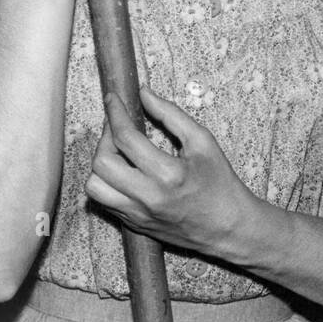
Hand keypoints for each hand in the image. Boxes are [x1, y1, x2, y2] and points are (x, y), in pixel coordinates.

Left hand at [84, 86, 255, 258]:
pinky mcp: (133, 225)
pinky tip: (124, 170)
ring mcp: (137, 214)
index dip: (115, 112)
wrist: (228, 227)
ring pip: (94, 187)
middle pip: (102, 164)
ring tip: (118, 151)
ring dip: (100, 163)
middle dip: (104, 138)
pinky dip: (107, 181)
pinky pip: (104, 201)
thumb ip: (171, 114)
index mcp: (168, 174)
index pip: (126, 138)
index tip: (112, 97)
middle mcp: (147, 197)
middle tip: (118, 127)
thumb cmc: (220, 182)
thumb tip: (144, 94)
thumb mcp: (203, 141)